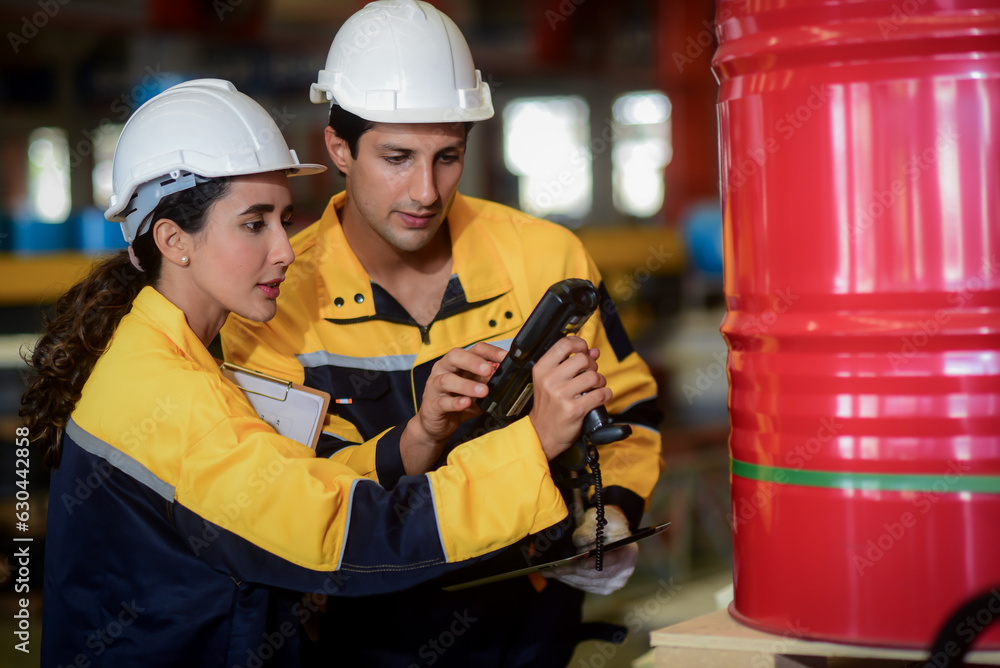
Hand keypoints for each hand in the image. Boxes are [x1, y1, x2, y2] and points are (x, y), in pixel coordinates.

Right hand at [401, 342, 506, 473]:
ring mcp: (435, 386)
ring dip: (467, 385)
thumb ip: (488, 383)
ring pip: (447, 380)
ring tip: (483, 391)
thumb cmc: (458, 403)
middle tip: (489, 370)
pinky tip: (466, 403)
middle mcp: (443, 370)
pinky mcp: (431, 404)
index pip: (474, 349)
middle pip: (455, 356)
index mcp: (457, 363)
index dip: (489, 351)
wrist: (436, 426)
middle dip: (473, 362)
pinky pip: (443, 402)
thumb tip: (506, 376)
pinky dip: (455, 402)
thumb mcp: (477, 392)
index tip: (504, 357)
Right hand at [528, 336, 611, 460]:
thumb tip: (593, 351)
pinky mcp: (574, 409)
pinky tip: (599, 397)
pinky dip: (605, 395)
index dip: (579, 344)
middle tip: (590, 374)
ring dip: (600, 381)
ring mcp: (561, 395)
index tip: (584, 350)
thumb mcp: (551, 381)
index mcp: (542, 369)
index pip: (564, 344)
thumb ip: (570, 363)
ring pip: (594, 376)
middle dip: (592, 365)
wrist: (541, 434)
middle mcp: (550, 380)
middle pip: (583, 359)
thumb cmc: (547, 407)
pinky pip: (600, 394)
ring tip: (594, 387)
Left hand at [542, 506, 636, 594]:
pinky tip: (556, 574)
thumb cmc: (606, 522)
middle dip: (569, 571)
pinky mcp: (602, 588)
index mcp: (628, 554)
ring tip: (548, 571)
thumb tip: (578, 543)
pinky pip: (583, 586)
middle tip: (549, 568)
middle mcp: (623, 573)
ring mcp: (613, 583)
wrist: (612, 531)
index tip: (566, 562)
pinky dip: (569, 580)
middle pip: (592, 575)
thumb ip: (589, 529)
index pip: (604, 563)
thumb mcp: (600, 518)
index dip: (584, 563)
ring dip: (566, 577)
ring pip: (585, 582)